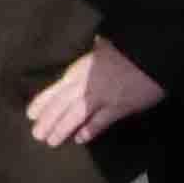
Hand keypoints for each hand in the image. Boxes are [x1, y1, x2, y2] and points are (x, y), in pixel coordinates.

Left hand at [23, 39, 167, 148]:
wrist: (152, 51)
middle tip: (36, 135)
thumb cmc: (129, 46)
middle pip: (62, 104)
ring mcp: (103, 96)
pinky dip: (90, 130)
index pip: (57, 88)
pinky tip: (80, 139)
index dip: (43, 102)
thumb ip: (98, 47)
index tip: (30, 114)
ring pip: (76, 115)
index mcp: (81, 68)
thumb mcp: (108, 42)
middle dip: (48, 120)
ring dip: (62, 128)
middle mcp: (87, 83)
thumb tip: (96, 41)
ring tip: (51, 141)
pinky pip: (101, 121)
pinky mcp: (120, 106)